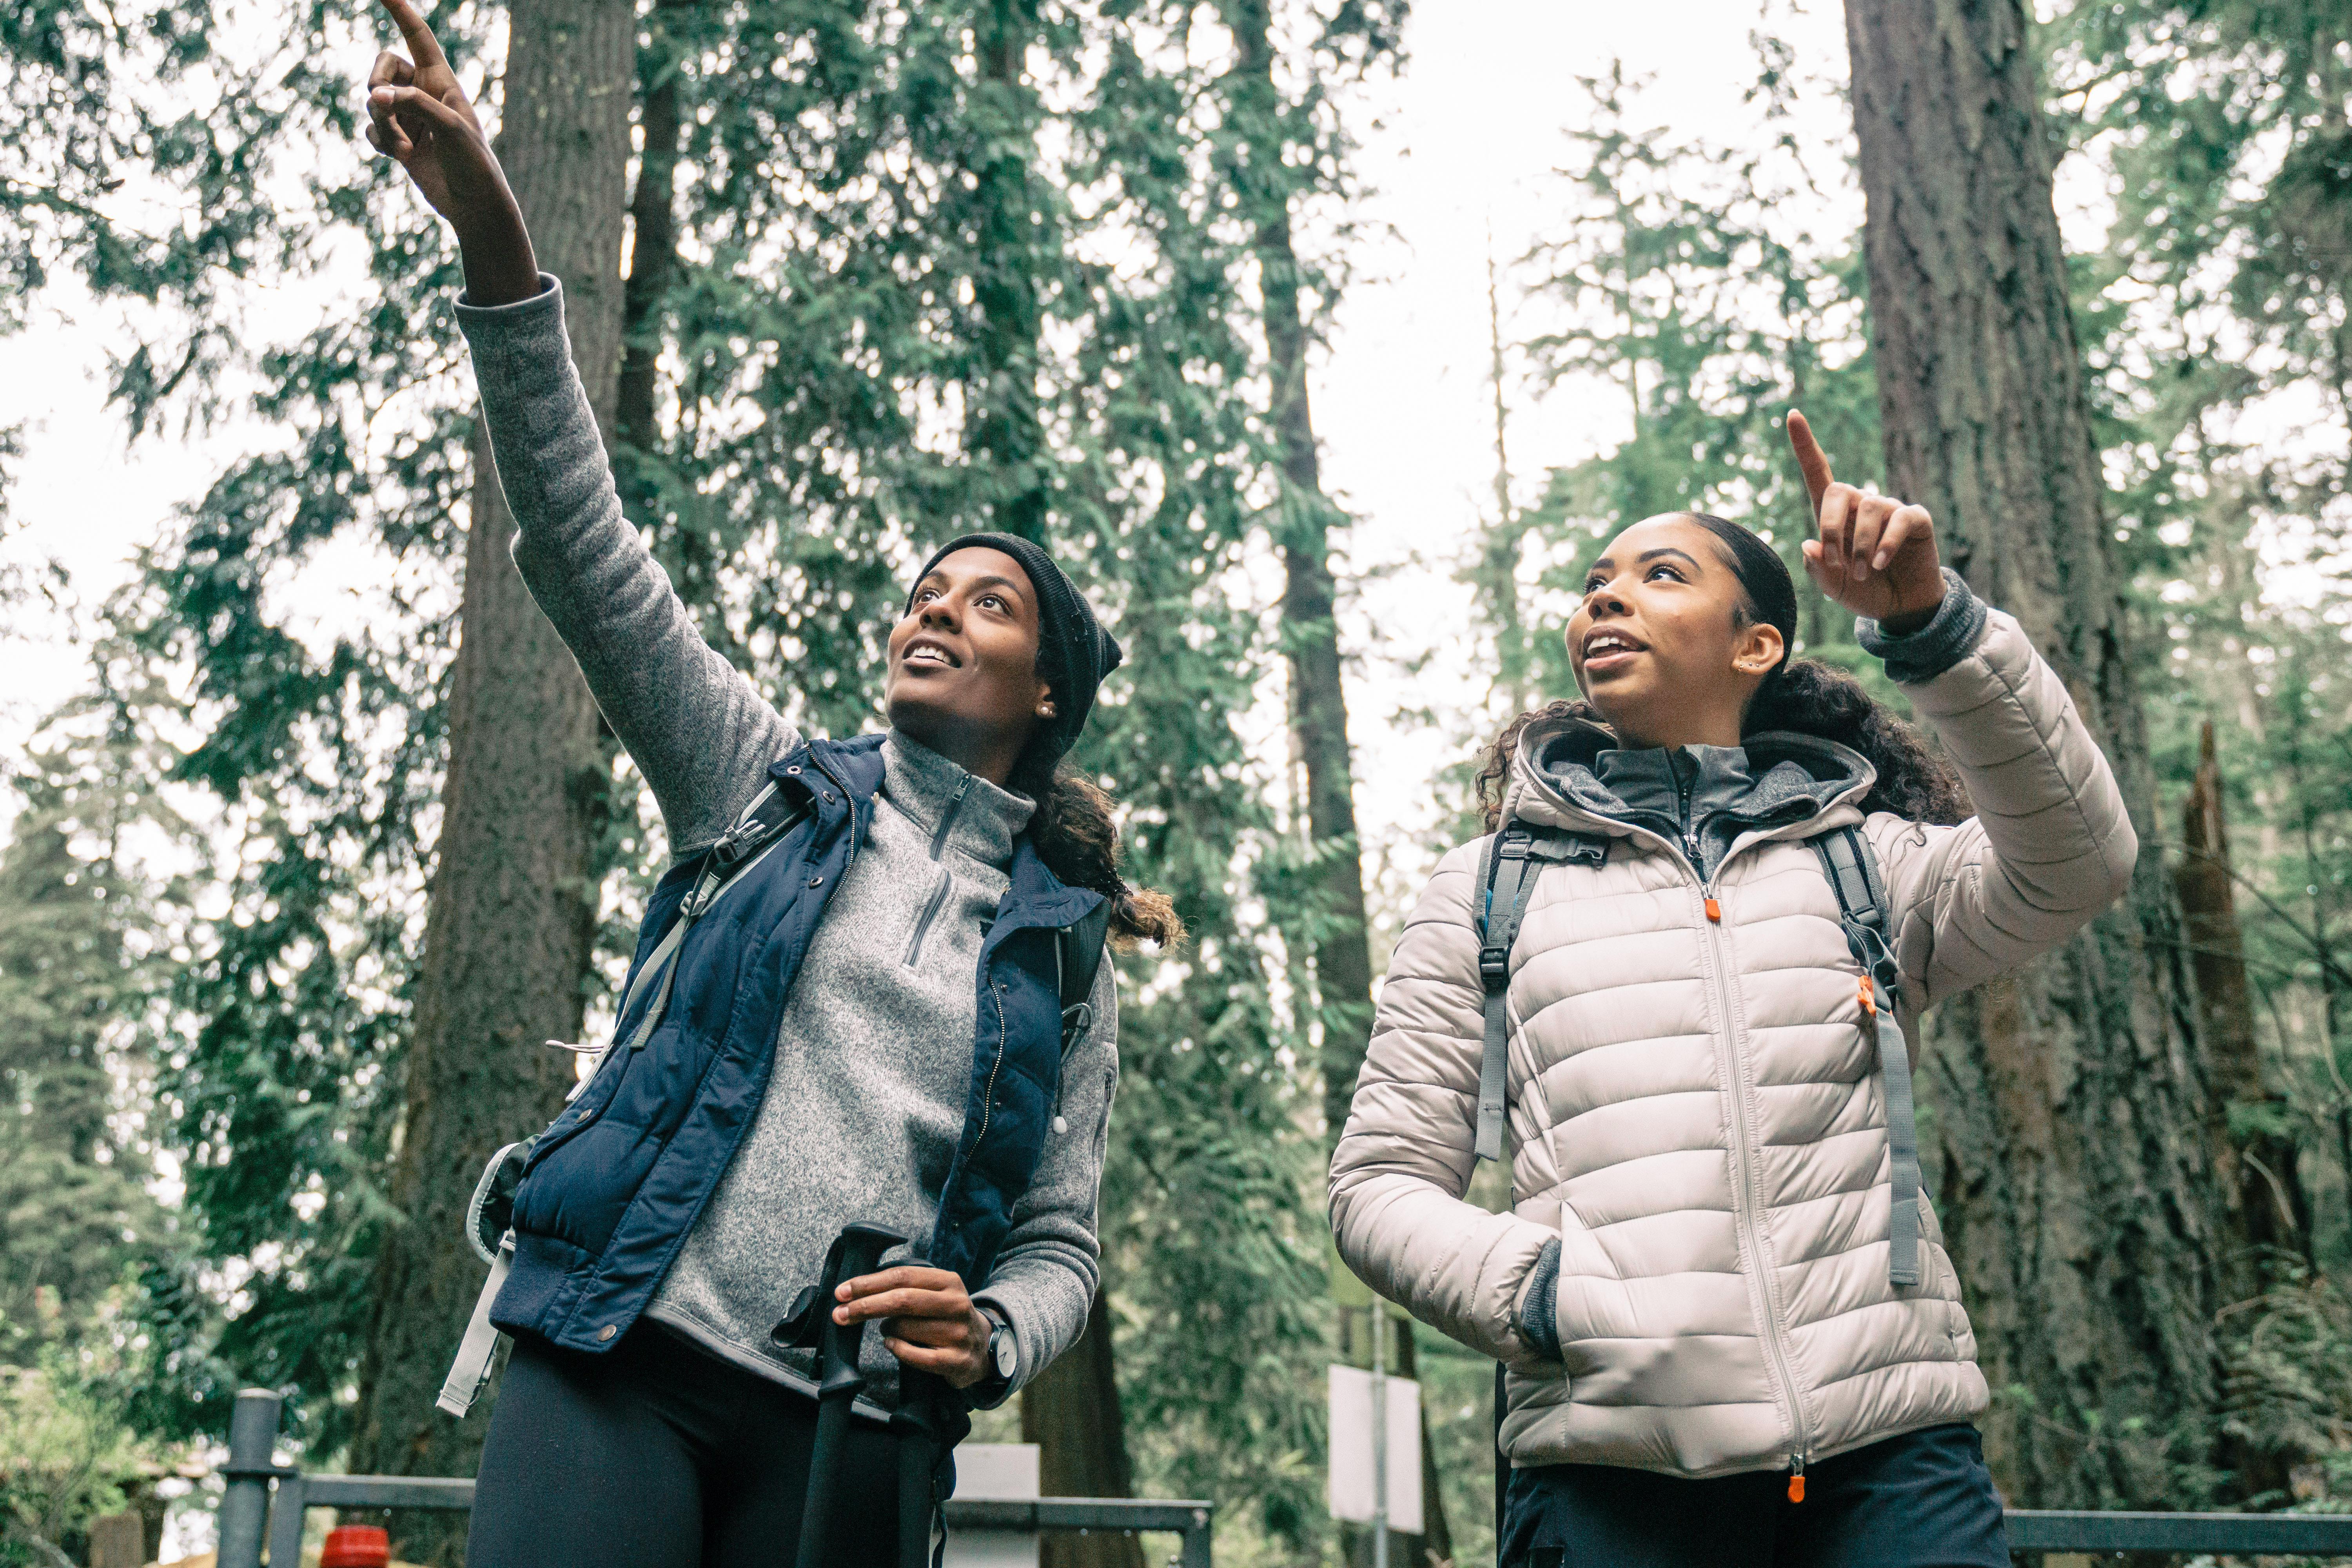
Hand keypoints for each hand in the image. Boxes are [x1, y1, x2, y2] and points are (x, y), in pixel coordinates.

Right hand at [363, 0, 538, 303]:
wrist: (473, 204)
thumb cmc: (473, 163)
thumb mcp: (450, 128)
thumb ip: (413, 105)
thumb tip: (374, 97)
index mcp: (441, 80)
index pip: (416, 36)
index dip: (400, 10)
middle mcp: (423, 92)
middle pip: (381, 66)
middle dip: (376, 83)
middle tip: (381, 104)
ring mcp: (409, 116)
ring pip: (373, 101)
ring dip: (383, 123)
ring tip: (404, 147)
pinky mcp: (398, 139)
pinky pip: (372, 128)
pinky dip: (379, 140)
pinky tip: (398, 156)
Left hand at [834, 1266, 994, 1390]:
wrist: (982, 1347)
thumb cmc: (945, 1316)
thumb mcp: (935, 1292)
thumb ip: (905, 1286)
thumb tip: (857, 1290)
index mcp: (948, 1281)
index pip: (901, 1276)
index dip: (868, 1283)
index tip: (842, 1292)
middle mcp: (956, 1304)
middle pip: (901, 1300)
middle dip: (865, 1306)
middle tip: (840, 1314)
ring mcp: (958, 1333)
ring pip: (905, 1329)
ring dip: (886, 1330)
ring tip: (887, 1329)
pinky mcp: (956, 1360)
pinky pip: (916, 1356)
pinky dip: (897, 1349)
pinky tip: (892, 1345)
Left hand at [1787, 410, 1944, 632]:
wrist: (1901, 607)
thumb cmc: (1863, 591)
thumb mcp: (1833, 585)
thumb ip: (1818, 568)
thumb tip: (1809, 545)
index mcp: (1835, 515)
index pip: (1818, 472)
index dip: (1804, 444)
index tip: (1791, 415)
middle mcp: (1861, 505)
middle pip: (1839, 491)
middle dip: (1831, 526)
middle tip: (1835, 561)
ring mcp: (1890, 509)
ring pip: (1870, 508)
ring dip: (1860, 545)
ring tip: (1862, 572)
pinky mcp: (1915, 520)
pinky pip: (1900, 519)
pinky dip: (1886, 543)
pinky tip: (1880, 564)